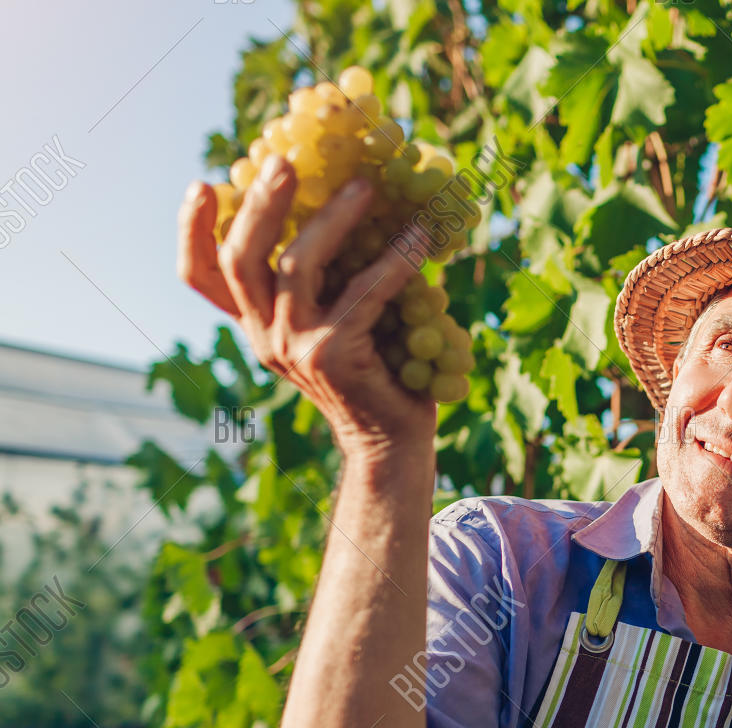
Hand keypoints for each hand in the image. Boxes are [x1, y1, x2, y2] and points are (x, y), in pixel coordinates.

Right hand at [176, 153, 435, 458]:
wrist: (391, 442)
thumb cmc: (373, 372)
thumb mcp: (334, 322)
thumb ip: (324, 282)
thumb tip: (343, 198)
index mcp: (257, 324)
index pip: (201, 277)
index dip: (191, 229)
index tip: (203, 183)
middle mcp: (265, 336)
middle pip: (240, 259)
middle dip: (261, 205)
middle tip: (285, 162)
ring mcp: (295, 347)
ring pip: (297, 267)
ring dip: (332, 219)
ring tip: (364, 188)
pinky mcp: (334, 356)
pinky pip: (364, 292)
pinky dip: (395, 261)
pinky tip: (420, 239)